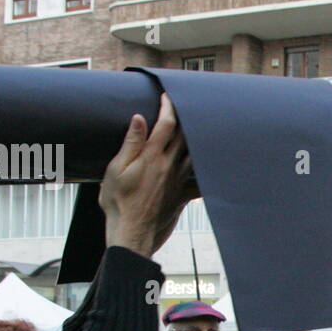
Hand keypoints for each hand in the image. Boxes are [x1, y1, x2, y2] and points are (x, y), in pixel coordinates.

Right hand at [101, 93, 196, 257]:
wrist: (132, 234)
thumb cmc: (119, 203)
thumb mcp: (116, 171)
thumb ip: (130, 144)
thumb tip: (139, 118)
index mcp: (151, 156)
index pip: (165, 124)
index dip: (169, 107)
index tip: (168, 96)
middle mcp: (169, 165)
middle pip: (186, 135)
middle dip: (189, 117)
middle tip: (192, 104)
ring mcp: (179, 180)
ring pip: (195, 153)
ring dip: (199, 139)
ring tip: (203, 127)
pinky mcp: (183, 194)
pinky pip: (200, 179)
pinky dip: (208, 170)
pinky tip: (215, 165)